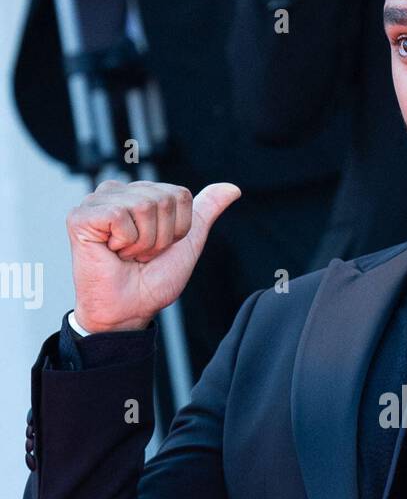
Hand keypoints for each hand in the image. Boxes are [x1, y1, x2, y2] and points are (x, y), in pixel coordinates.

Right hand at [67, 180, 240, 332]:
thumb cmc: (152, 280)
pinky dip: (124, 242)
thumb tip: (232, 188)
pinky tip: (111, 251)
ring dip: (142, 242)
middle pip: (164, 200)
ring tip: (126, 254)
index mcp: (141, 193)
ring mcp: (97, 201)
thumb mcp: (187, 243)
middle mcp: (118, 191)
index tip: (158, 247)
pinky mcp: (81, 216)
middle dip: (161, 237)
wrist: (129, 309)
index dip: (179, 228)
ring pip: (143, 207)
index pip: (180, 195)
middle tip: (140, 254)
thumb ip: (206, 212)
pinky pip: (119, 216)